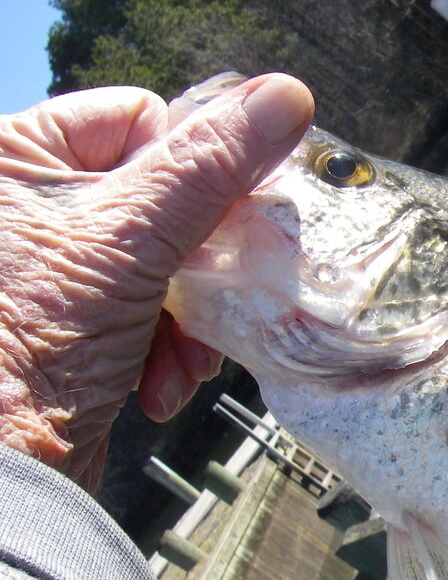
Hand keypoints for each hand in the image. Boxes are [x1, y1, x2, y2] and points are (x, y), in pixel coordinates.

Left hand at [0, 74, 313, 489]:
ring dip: (187, 315)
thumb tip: (287, 96)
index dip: (190, 168)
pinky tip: (157, 382)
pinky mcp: (71, 324)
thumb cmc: (29, 349)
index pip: (136, 117)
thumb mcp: (131, 241)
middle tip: (206, 300)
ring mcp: (48, 268)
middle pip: (159, 195)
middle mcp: (23, 205)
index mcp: (9, 156)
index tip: (215, 222)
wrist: (4, 483)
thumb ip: (210, 166)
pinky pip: (150, 308)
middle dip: (194, 263)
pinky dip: (167, 346)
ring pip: (164, 259)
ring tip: (178, 361)